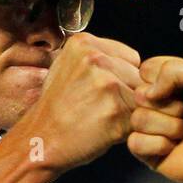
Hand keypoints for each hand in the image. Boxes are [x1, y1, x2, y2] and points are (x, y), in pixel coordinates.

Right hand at [21, 33, 141, 172]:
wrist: (41, 139)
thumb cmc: (56, 108)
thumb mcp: (67, 66)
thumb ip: (98, 59)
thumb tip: (134, 65)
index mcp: (85, 43)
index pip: (132, 58)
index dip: (122, 77)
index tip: (102, 90)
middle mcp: (97, 59)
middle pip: (139, 77)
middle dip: (127, 93)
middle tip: (100, 107)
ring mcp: (108, 85)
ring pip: (141, 98)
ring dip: (129, 111)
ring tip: (102, 117)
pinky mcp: (116, 112)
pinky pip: (138, 118)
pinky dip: (126, 128)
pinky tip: (104, 129)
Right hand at [128, 56, 182, 182]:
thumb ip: (174, 69)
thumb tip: (148, 91)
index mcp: (170, 80)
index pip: (147, 69)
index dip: (164, 81)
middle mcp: (157, 101)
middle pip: (139, 95)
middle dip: (170, 107)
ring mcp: (150, 126)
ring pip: (138, 119)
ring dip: (169, 128)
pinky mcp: (145, 150)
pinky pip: (135, 142)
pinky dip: (159, 146)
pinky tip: (174, 148)